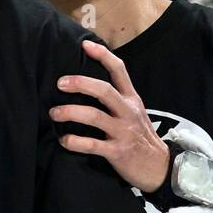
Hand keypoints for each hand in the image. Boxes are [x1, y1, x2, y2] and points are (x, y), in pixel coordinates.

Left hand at [51, 40, 168, 192]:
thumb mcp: (134, 112)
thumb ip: (117, 98)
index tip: (85, 44)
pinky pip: (92, 144)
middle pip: (103, 90)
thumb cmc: (140, 137)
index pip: (119, 70)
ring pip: (94, 116)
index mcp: (131, 99)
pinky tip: (64, 140)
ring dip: (70, 113)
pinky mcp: (117, 152)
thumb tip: (88, 84)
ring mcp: (123, 132)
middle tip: (60, 83)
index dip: (103, 55)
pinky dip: (74, 142)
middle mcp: (127, 112)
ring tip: (54, 113)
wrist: (158, 167)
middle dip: (80, 83)